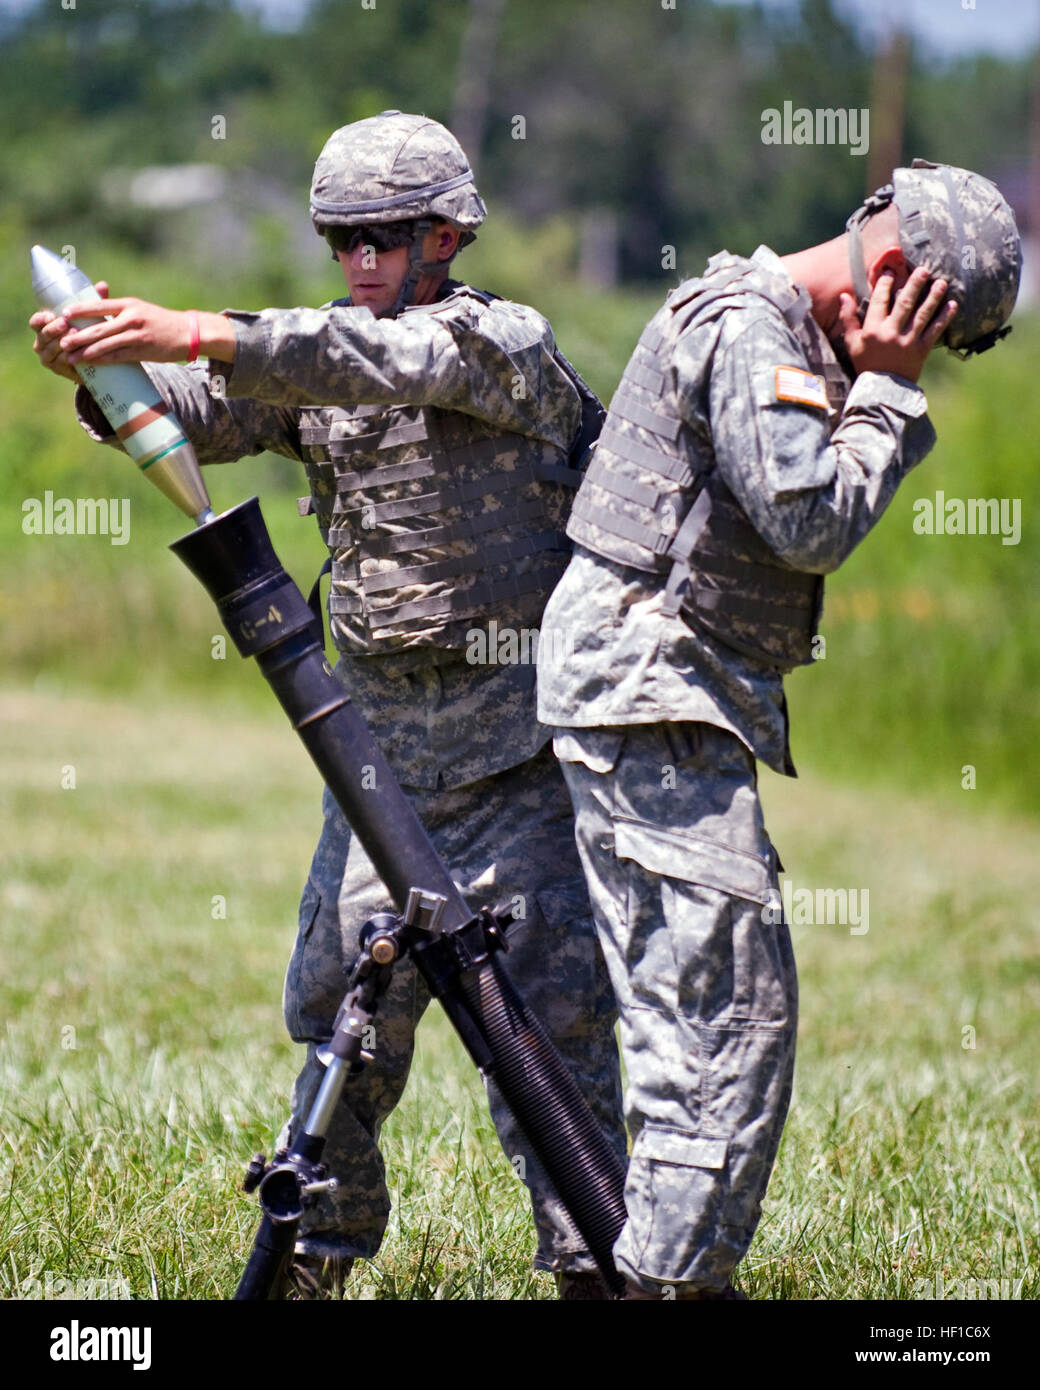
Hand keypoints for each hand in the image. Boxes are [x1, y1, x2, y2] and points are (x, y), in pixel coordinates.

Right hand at [29, 282, 108, 381]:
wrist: (97, 359)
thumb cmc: (90, 332)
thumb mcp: (91, 316)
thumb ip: (95, 302)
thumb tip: (102, 285)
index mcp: (46, 326)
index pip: (36, 322)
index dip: (41, 319)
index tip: (51, 315)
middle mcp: (43, 342)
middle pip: (43, 335)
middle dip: (54, 330)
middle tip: (67, 324)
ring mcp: (49, 357)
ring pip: (51, 350)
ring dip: (61, 344)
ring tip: (75, 337)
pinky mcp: (58, 370)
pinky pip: (61, 364)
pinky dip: (67, 359)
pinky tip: (75, 355)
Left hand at [54, 294, 193, 365]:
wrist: (188, 333)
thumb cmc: (162, 321)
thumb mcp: (141, 309)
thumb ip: (121, 311)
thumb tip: (98, 313)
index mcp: (129, 304)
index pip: (99, 305)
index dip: (80, 310)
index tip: (64, 314)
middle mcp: (131, 318)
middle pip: (98, 328)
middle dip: (78, 336)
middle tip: (62, 342)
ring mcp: (136, 336)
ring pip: (105, 344)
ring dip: (86, 352)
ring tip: (71, 357)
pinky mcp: (142, 351)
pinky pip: (118, 357)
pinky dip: (102, 361)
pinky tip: (91, 364)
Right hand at [837, 265, 957, 383]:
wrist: (881, 391)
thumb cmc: (865, 364)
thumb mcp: (852, 343)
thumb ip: (848, 319)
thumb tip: (844, 296)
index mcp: (873, 330)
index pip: (880, 301)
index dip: (885, 284)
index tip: (891, 273)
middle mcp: (891, 332)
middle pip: (905, 302)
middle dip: (915, 284)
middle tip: (924, 269)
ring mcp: (908, 341)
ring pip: (923, 314)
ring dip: (933, 296)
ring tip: (942, 282)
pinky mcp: (922, 350)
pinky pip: (935, 330)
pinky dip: (945, 317)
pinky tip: (953, 305)